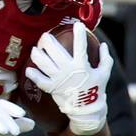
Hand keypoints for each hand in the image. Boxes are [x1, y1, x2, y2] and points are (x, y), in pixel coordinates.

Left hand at [25, 21, 111, 135]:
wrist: (86, 110)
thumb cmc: (96, 90)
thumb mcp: (104, 73)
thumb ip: (105, 58)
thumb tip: (103, 45)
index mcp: (82, 66)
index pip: (80, 46)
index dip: (79, 33)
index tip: (77, 24)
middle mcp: (68, 71)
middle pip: (55, 51)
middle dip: (48, 40)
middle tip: (45, 36)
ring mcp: (58, 79)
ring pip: (44, 63)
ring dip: (38, 54)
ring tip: (35, 49)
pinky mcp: (52, 88)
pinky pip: (39, 80)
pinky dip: (33, 74)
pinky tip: (29, 69)